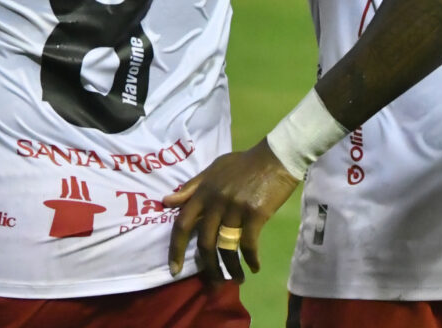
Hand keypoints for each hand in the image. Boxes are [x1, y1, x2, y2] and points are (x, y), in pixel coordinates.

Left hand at [163, 140, 298, 282]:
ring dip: (231, 268)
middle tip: (214, 283)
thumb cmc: (243, 164)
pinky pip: (248, 244)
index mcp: (203, 191)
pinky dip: (251, 259)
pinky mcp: (254, 213)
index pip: (182, 223)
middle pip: (204, 243)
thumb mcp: (213, 170)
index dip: (176, 249)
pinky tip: (254, 266)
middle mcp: (215, 201)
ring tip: (237, 280)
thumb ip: (191, 187)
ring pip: (226, 247)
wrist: (275, 157)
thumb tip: (166, 201)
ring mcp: (235, 208)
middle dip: (208, 268)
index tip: (174, 269)